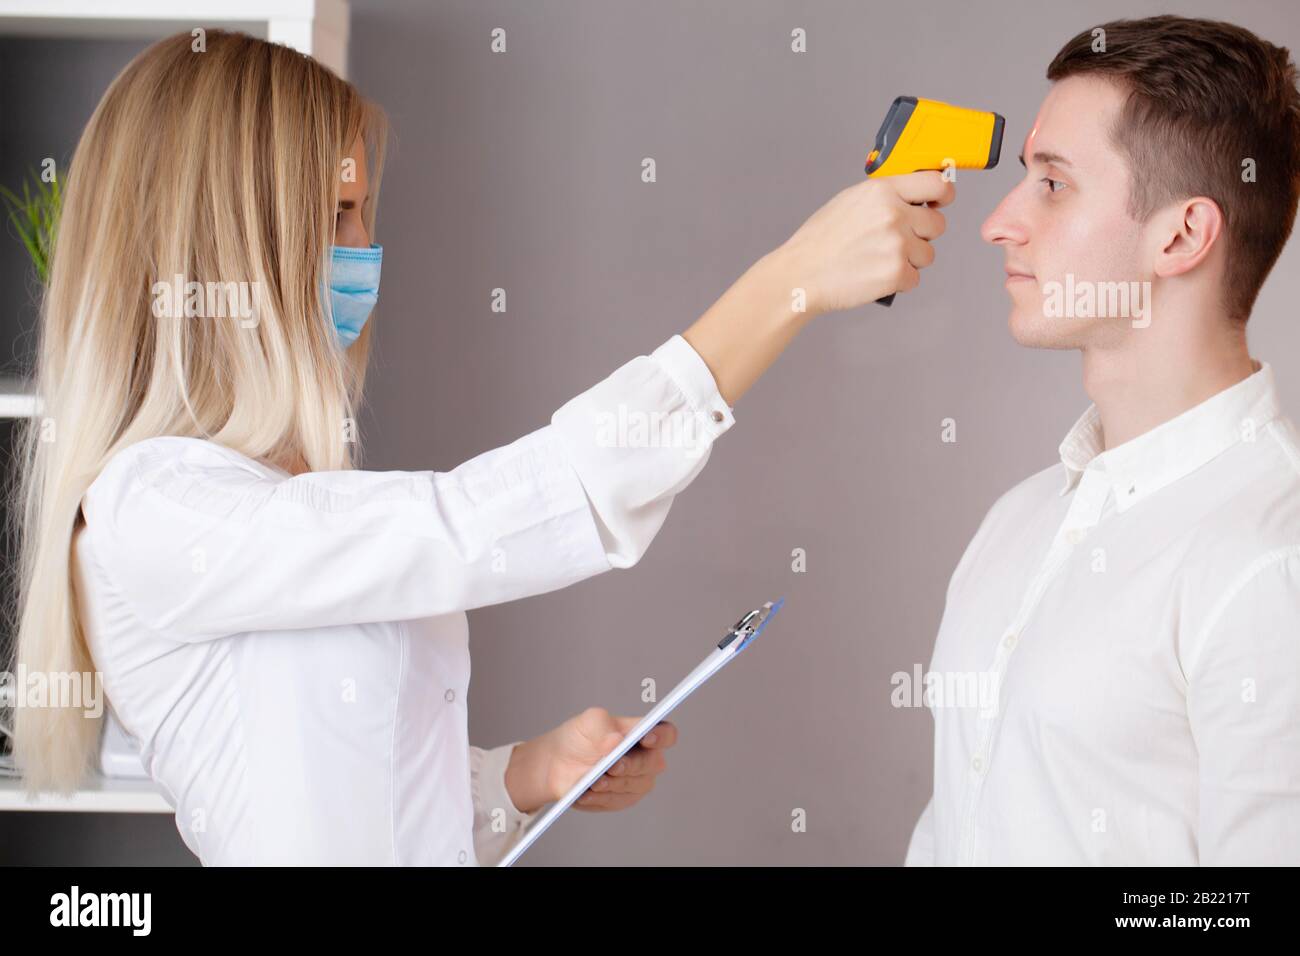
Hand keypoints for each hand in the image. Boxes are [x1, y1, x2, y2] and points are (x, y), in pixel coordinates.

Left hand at [504, 707, 677, 813]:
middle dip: (631, 765)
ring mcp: (637, 782)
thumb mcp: (589, 721)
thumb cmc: (579, 737)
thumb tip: (616, 742)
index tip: (645, 737)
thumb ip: (603, 726)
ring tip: (592, 782)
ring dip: (612, 783)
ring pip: (633, 785)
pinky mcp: (623, 800)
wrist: (558, 762)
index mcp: (644, 733)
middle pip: (652, 763)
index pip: (666, 734)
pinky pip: (616, 801)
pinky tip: (585, 793)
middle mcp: (647, 759)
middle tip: (611, 765)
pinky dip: (599, 797)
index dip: (661, 736)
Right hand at [772, 170, 953, 314]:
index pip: (937, 184)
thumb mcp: (850, 201)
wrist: (801, 274)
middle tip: (894, 243)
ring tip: (878, 260)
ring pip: (927, 254)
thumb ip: (885, 195)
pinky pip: (915, 278)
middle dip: (921, 236)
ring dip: (909, 261)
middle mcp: (893, 214)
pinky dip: (898, 282)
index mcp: (882, 191)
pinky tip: (874, 276)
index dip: (944, 195)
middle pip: (937, 225)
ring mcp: (897, 244)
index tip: (940, 203)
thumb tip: (915, 197)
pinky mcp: (896, 273)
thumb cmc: (820, 241)